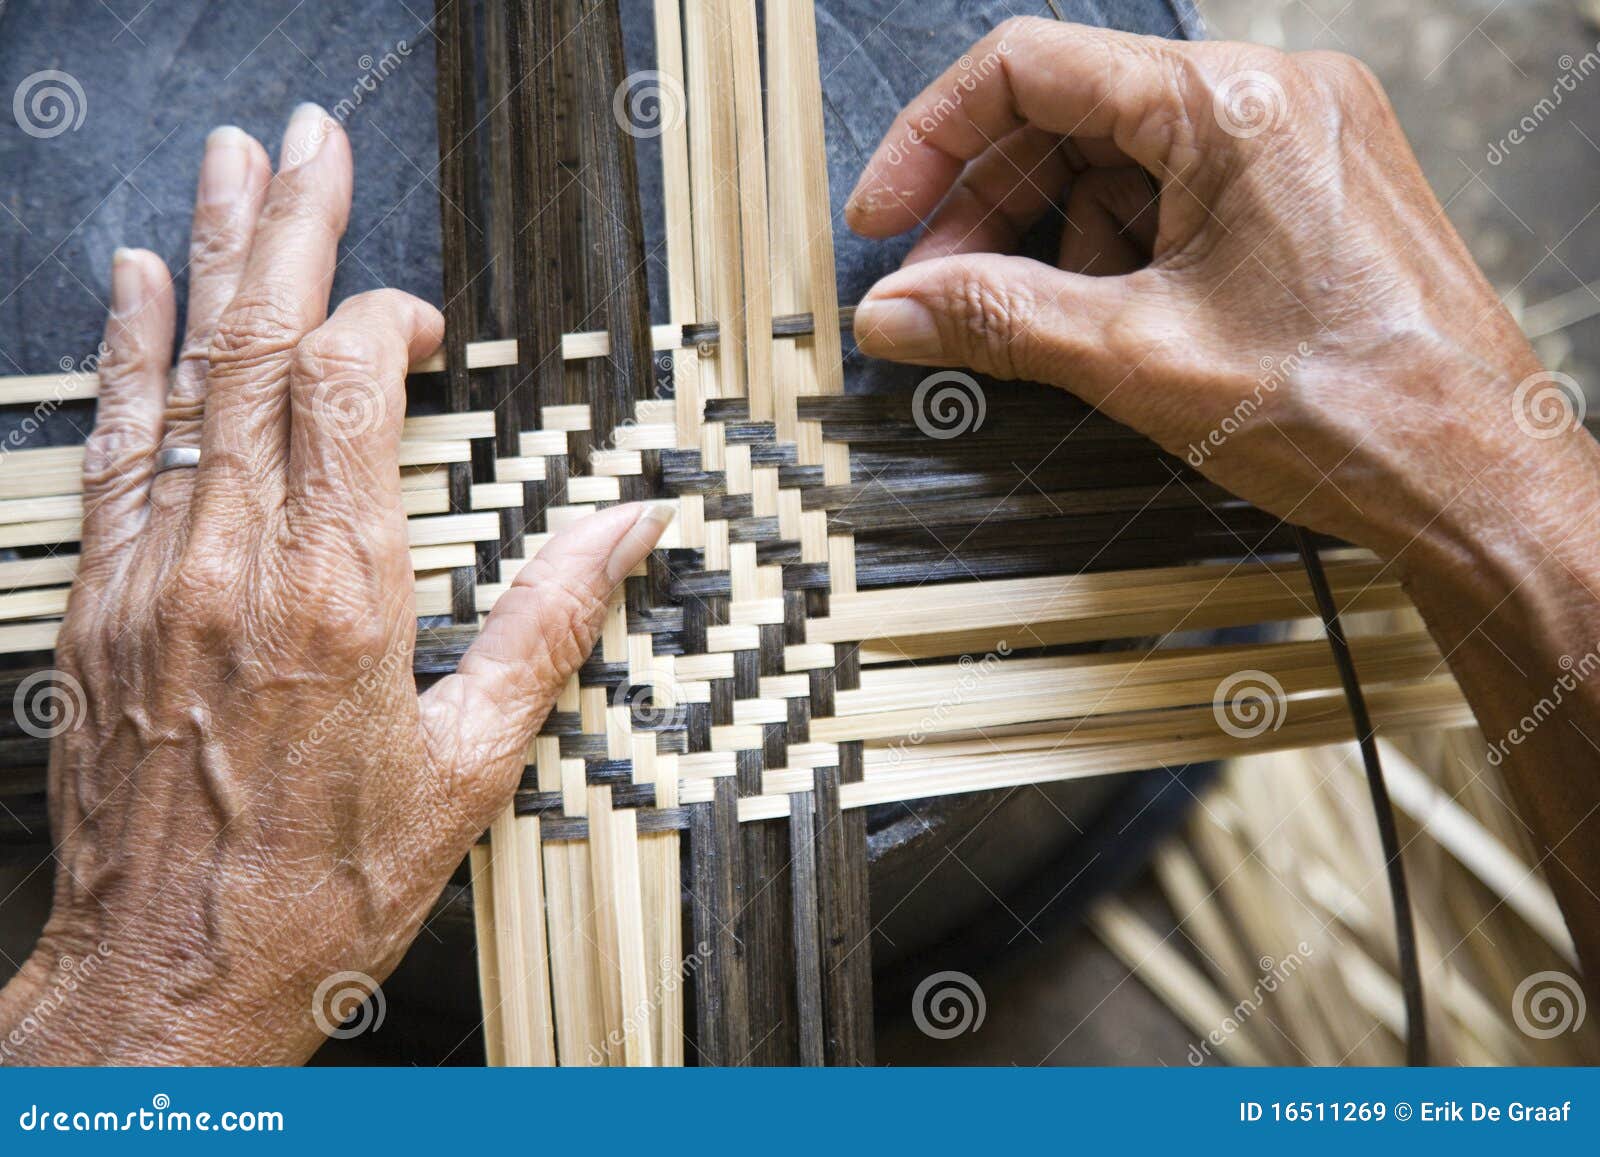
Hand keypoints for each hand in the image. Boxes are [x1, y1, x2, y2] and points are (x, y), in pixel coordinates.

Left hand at [0, 105, 669, 1063]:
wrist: (171, 973)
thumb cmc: (325, 884)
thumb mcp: (473, 764)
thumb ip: (551, 622)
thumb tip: (628, 527)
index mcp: (340, 597)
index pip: (344, 387)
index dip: (380, 323)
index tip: (416, 332)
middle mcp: (233, 565)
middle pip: (260, 348)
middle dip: (288, 226)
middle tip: (306, 135)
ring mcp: (151, 575)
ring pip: (183, 378)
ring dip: (209, 258)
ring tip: (231, 163)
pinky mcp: (99, 601)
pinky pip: (114, 447)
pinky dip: (128, 356)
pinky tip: (137, 287)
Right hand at [847, 18, 1599, 570]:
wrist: (1477, 481)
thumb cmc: (1352, 412)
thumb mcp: (1138, 360)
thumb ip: (998, 320)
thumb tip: (896, 311)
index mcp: (1231, 105)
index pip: (1031, 69)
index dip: (932, 142)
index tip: (885, 218)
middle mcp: (1273, 98)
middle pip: (1074, 118)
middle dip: (989, 210)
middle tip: (935, 296)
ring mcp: (1298, 144)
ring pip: (1123, 164)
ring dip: (1052, 242)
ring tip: (1020, 328)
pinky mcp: (1308, 194)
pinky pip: (1178, 198)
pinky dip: (1118, 255)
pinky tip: (1097, 324)